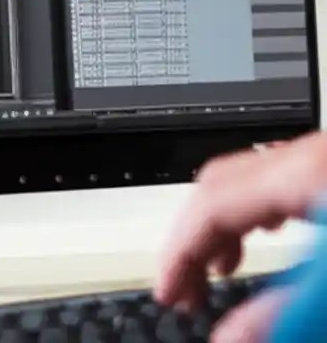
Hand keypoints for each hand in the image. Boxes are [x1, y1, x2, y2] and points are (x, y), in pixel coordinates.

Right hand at [156, 133, 326, 313]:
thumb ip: (282, 308)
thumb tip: (230, 335)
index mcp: (304, 173)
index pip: (210, 206)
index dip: (178, 254)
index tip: (168, 292)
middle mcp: (307, 157)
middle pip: (216, 186)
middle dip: (191, 239)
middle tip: (186, 286)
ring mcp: (319, 158)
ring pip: (243, 179)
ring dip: (220, 226)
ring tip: (218, 270)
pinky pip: (275, 178)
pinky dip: (254, 211)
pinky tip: (264, 234)